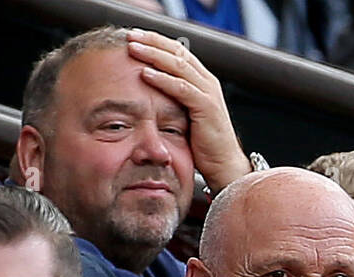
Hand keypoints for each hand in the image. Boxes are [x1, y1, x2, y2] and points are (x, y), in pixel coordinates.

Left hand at [125, 28, 250, 191]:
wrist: (223, 165)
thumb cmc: (203, 144)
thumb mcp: (184, 114)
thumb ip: (172, 97)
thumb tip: (148, 87)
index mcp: (202, 81)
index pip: (178, 51)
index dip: (156, 41)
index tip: (135, 36)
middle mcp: (207, 82)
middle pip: (177, 51)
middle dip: (152, 41)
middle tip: (130, 35)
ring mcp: (208, 93)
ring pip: (178, 65)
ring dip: (153, 55)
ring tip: (133, 49)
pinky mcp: (206, 108)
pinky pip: (181, 88)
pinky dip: (162, 80)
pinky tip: (145, 74)